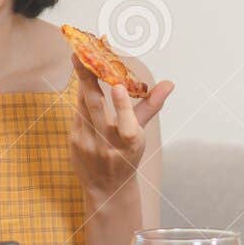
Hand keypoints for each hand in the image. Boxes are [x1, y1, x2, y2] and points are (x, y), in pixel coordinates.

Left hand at [69, 54, 172, 197]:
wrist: (106, 189)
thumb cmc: (126, 156)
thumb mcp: (141, 135)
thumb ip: (151, 106)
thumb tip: (169, 83)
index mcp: (130, 145)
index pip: (128, 126)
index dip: (122, 106)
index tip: (117, 85)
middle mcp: (108, 146)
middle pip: (95, 108)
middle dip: (87, 80)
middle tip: (81, 55)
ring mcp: (87, 144)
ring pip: (82, 107)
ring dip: (81, 82)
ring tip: (78, 58)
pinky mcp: (74, 142)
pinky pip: (77, 113)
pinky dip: (80, 95)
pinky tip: (81, 81)